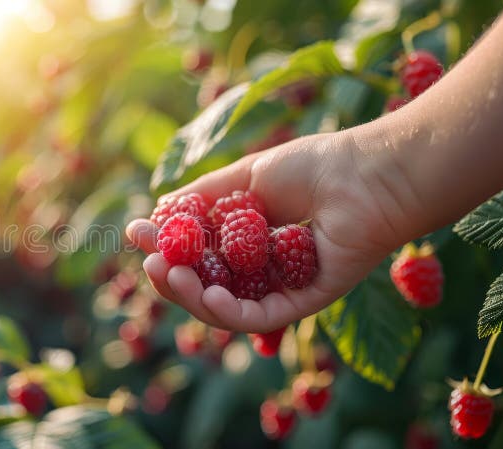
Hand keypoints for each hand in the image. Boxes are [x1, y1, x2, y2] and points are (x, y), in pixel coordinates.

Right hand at [126, 129, 413, 332]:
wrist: (366, 174)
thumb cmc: (314, 166)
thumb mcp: (246, 176)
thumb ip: (204, 196)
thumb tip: (160, 208)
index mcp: (247, 239)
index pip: (195, 253)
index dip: (165, 248)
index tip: (136, 233)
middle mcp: (260, 267)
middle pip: (204, 284)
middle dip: (170, 276)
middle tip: (148, 261)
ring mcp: (280, 287)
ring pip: (225, 307)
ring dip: (191, 296)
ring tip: (167, 275)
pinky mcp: (303, 302)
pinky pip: (259, 316)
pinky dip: (229, 311)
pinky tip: (208, 294)